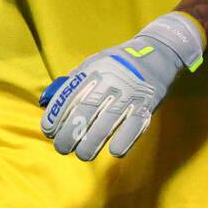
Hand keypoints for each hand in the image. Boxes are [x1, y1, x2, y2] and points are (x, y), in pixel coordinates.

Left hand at [39, 12, 203, 159]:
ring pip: (107, 124)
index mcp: (95, 70)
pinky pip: (134, 127)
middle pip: (86, 113)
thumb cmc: (119, 62)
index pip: (71, 95)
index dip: (57, 115)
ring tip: (82, 154)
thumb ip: (74, 81)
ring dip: (92, 144)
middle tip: (62, 148)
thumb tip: (49, 102)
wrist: (159, 53)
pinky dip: (124, 141)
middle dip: (70, 134)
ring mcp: (130, 94)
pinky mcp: (147, 105)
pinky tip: (114, 152)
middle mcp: (111, 82)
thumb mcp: (94, 63)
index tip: (48, 131)